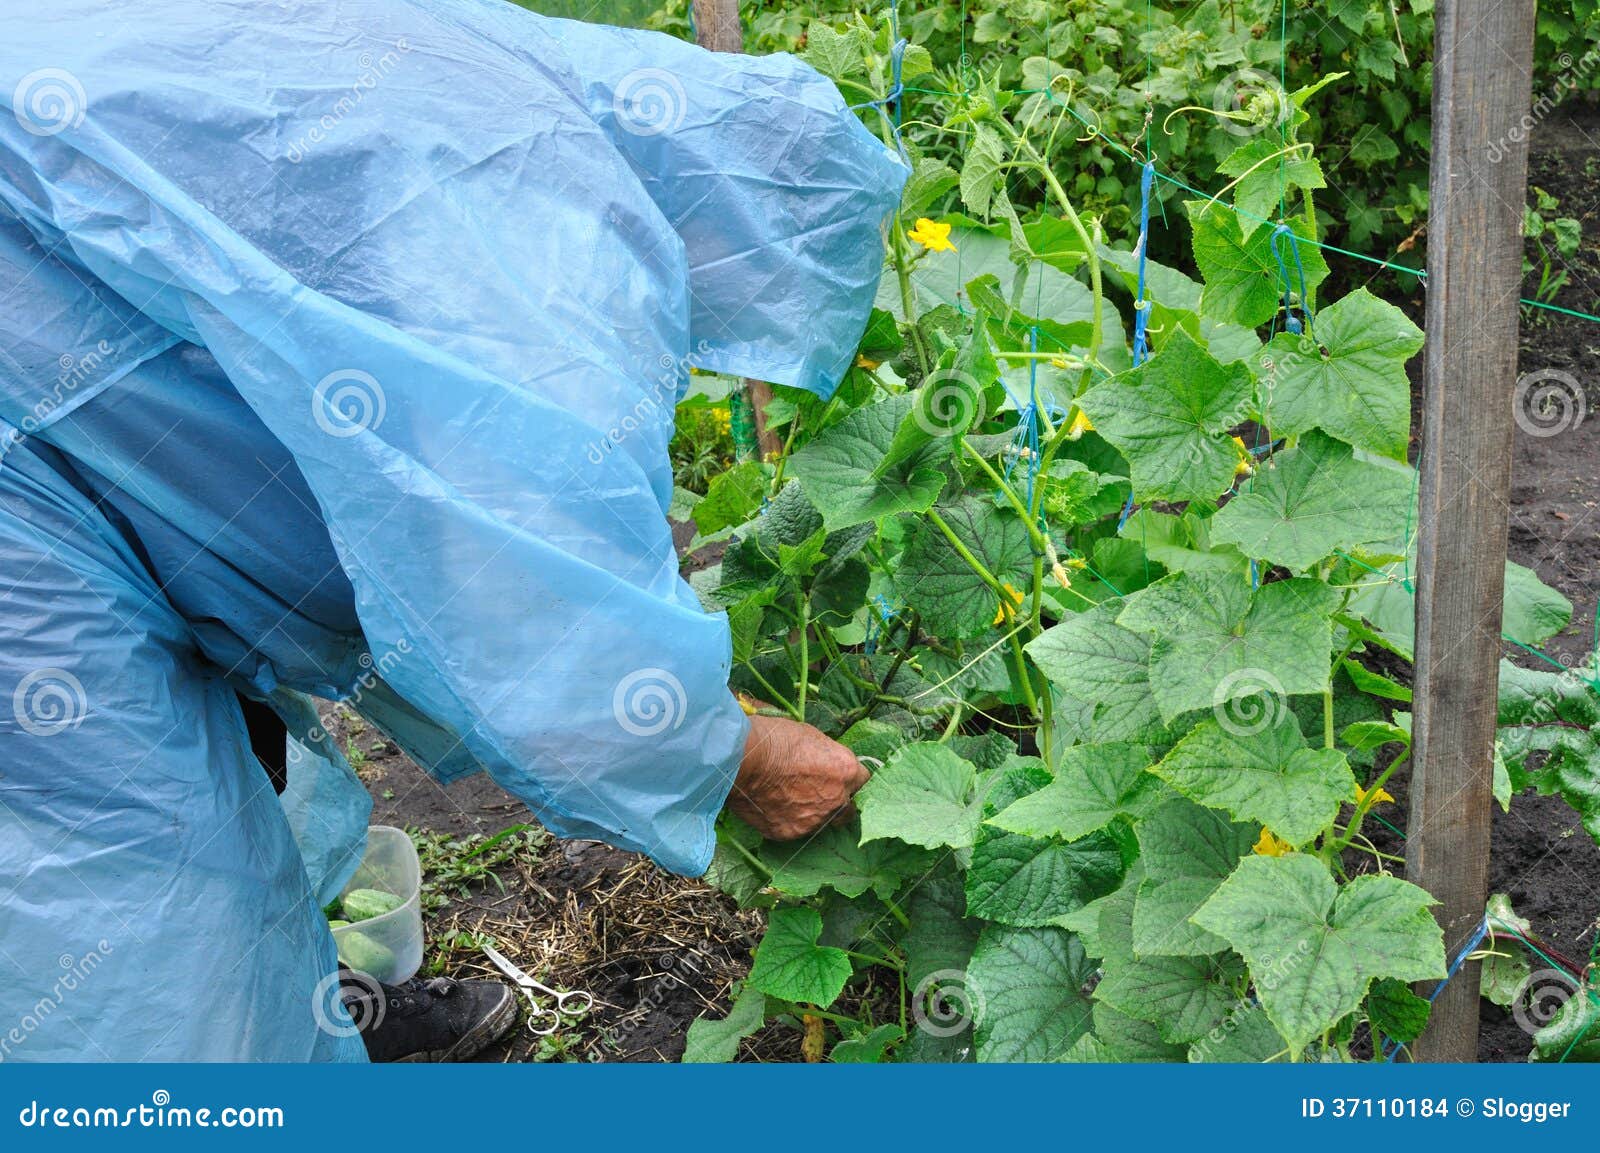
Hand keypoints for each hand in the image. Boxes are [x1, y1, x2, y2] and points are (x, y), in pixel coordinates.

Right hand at [727, 711, 870, 840]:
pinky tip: (772, 805)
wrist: (741, 759)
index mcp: (846, 770)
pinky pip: (794, 828)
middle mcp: (836, 800)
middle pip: (849, 809)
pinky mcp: (789, 832)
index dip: (850, 778)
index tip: (839, 776)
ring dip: (812, 812)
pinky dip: (787, 819)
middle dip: (839, 803)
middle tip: (820, 793)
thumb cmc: (774, 737)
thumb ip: (825, 754)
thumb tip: (825, 759)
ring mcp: (813, 820)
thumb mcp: (810, 735)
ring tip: (788, 797)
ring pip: (820, 822)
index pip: (863, 780)